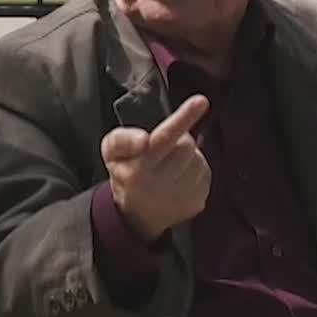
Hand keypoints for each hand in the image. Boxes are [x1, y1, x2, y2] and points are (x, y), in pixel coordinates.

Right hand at [100, 95, 211, 243]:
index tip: (201, 100)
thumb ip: (121, 139)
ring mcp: (182, 195)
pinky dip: (196, 172)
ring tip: (171, 166)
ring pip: (199, 159)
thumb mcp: (111, 153)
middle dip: (179, 140)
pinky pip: (206, 174)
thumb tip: (143, 139)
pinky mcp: (197, 202)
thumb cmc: (126, 173)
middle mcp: (162, 182)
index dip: (184, 117)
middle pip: (187, 144)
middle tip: (164, 150)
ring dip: (188, 157)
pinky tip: (180, 179)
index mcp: (140, 167)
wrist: (137, 216)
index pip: (165, 137)